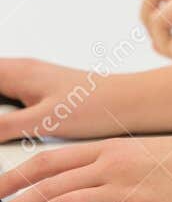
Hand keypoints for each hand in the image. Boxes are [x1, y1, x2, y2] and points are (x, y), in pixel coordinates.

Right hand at [0, 57, 126, 144]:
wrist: (128, 103)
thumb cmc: (94, 106)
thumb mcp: (42, 121)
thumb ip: (3, 127)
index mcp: (17, 72)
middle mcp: (21, 71)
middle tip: (0, 130)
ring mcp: (30, 79)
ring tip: (5, 130)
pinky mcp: (40, 92)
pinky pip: (7, 95)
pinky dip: (2, 110)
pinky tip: (6, 128)